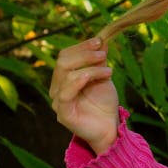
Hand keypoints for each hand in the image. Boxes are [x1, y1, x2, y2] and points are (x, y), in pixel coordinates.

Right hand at [50, 38, 119, 154]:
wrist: (109, 126)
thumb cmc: (104, 102)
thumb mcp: (103, 77)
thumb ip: (99, 62)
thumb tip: (101, 41)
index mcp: (64, 78)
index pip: (64, 56)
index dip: (80, 47)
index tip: (99, 41)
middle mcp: (57, 88)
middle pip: (62, 63)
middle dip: (84, 54)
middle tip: (103, 53)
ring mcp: (58, 102)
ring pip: (66, 75)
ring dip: (90, 68)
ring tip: (109, 71)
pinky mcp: (63, 114)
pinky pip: (65, 94)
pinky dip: (78, 81)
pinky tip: (91, 76)